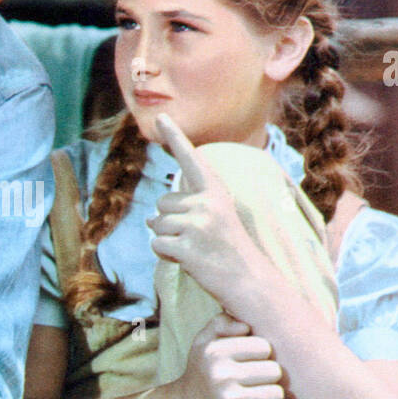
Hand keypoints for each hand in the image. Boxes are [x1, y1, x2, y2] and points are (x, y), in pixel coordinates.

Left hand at [146, 113, 269, 306]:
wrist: (249, 281)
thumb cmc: (229, 250)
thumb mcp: (215, 219)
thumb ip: (188, 209)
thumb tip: (147, 220)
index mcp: (216, 192)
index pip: (191, 160)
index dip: (175, 137)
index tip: (160, 117)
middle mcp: (207, 203)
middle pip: (162, 204)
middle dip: (169, 223)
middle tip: (197, 239)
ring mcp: (198, 224)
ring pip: (155, 225)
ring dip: (167, 240)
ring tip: (193, 250)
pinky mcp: (188, 247)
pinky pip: (157, 244)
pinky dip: (165, 254)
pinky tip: (187, 260)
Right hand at [160, 313, 284, 398]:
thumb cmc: (202, 372)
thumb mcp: (203, 342)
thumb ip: (222, 323)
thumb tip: (246, 326)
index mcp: (214, 352)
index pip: (264, 347)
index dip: (261, 354)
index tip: (250, 361)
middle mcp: (220, 375)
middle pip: (274, 371)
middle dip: (268, 376)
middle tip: (254, 381)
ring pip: (275, 394)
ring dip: (269, 396)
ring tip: (254, 396)